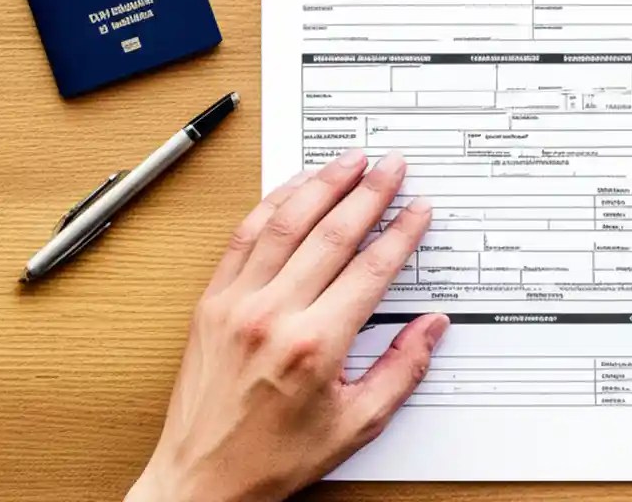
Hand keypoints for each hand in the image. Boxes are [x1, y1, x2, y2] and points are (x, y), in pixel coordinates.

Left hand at [125, 149, 447, 501]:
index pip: (370, 270)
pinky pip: (243, 238)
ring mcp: (236, 303)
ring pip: (285, 224)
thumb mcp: (354, 426)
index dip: (400, 233)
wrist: (200, 480)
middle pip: (331, 234)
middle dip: (369, 194)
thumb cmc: (272, 459)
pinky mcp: (210, 302)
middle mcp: (272, 316)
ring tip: (349, 161)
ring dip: (321, 185)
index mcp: (314, 346)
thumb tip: (431, 327)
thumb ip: (400, 371)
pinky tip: (294, 189)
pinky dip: (271, 205)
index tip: (418, 210)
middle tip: (392, 167)